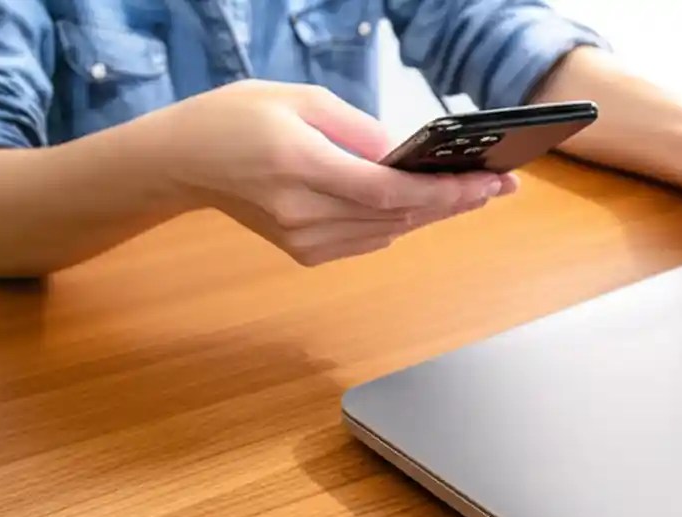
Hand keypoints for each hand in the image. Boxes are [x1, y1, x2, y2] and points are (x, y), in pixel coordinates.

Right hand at [152, 79, 516, 265]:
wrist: (183, 161)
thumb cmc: (237, 118)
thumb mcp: (298, 99)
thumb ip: (358, 128)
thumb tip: (405, 154)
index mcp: (300, 167)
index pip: (389, 192)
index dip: (444, 192)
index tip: (488, 182)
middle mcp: (303, 212)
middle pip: (398, 217)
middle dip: (454, 201)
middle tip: (499, 186)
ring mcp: (302, 240)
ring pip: (389, 233)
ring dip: (433, 215)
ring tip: (474, 193)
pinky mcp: (304, 253)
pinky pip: (368, 241)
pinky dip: (400, 224)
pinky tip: (426, 207)